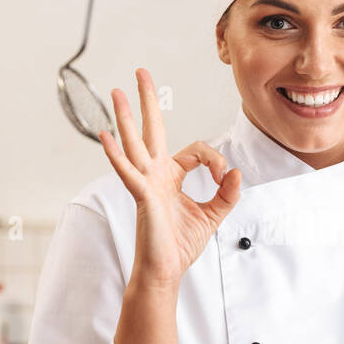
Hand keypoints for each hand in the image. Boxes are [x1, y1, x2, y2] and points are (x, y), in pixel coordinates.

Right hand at [100, 68, 241, 288]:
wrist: (166, 270)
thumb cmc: (181, 244)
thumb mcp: (213, 215)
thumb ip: (227, 194)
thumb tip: (237, 173)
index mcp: (170, 176)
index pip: (195, 150)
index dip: (215, 160)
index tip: (224, 179)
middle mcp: (155, 174)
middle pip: (151, 129)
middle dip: (147, 101)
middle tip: (140, 72)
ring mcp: (145, 183)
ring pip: (135, 143)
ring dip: (126, 117)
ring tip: (117, 91)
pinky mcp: (142, 196)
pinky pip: (128, 171)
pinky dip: (116, 155)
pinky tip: (106, 136)